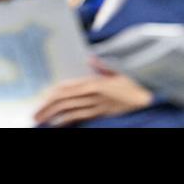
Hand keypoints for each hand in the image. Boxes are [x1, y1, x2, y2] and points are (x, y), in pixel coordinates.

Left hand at [34, 58, 152, 126]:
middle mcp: (93, 95)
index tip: (41, 97)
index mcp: (95, 82)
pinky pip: (81, 118)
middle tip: (34, 114)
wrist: (149, 98)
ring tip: (40, 120)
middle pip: (64, 101)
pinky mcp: (102, 114)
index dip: (53, 93)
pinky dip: (67, 121)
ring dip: (53, 116)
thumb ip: (103, 67)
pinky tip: (57, 124)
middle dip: (47, 107)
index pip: (68, 87)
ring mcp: (97, 106)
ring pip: (69, 111)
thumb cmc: (136, 83)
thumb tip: (91, 58)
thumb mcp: (120, 71)